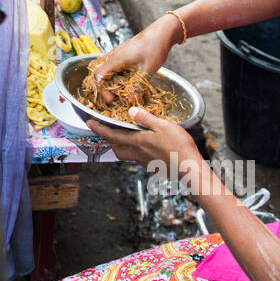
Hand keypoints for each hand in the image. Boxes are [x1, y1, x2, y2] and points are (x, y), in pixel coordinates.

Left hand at [87, 107, 204, 184]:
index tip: (89, 123)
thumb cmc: (178, 147)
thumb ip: (146, 119)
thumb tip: (131, 111)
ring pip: (125, 154)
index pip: (112, 135)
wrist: (190, 170)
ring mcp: (144, 161)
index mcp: (137, 142)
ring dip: (120, 145)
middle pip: (115, 148)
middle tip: (106, 129)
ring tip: (123, 135)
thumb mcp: (163, 126)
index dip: (99, 129)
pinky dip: (133, 150)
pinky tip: (143, 144)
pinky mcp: (152, 165)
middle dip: (108, 139)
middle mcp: (137, 153)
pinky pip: (136, 157)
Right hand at [91, 13, 181, 102]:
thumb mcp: (148, 70)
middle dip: (104, 87)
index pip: (98, 76)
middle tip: (114, 97)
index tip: (112, 99)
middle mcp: (113, 55)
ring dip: (109, 81)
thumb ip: (139, 86)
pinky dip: (115, 75)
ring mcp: (117, 53)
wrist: (162, 32)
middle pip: (99, 73)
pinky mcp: (122, 52)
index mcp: (116, 59)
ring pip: (105, 69)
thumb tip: (134, 101)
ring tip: (120, 91)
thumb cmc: (155, 47)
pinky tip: (126, 80)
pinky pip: (112, 65)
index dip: (102, 90)